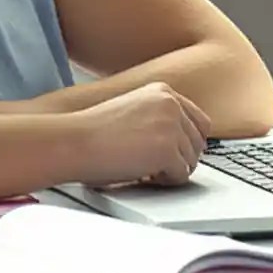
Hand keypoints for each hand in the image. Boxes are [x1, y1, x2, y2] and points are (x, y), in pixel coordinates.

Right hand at [72, 82, 211, 187]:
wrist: (73, 142)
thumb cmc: (93, 133)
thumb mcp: (134, 112)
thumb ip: (160, 119)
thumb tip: (184, 142)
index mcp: (163, 91)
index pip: (200, 122)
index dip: (186, 144)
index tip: (173, 154)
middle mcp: (171, 103)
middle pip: (199, 143)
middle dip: (180, 158)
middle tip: (155, 166)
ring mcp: (171, 125)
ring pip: (192, 161)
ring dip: (171, 170)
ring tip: (144, 169)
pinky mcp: (166, 149)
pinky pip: (181, 175)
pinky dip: (165, 181)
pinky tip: (144, 175)